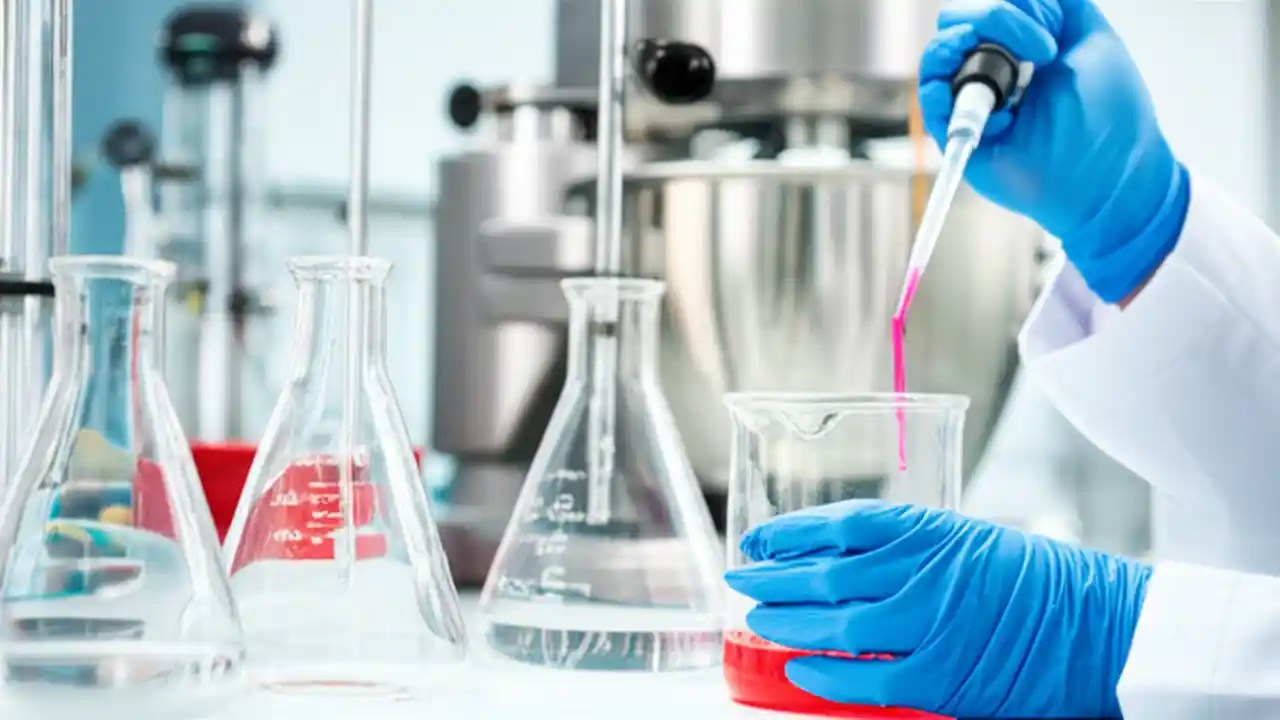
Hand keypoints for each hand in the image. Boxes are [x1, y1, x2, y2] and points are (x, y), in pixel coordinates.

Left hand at [724, 501, 1150, 718]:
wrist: (1104, 628)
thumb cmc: (1038, 585)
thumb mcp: (968, 543)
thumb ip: (908, 550)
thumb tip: (838, 561)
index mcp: (928, 530)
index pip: (837, 525)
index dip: (789, 533)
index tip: (758, 538)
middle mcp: (920, 570)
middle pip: (822, 572)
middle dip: (771, 576)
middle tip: (741, 578)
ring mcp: (927, 625)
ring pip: (832, 623)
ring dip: (786, 621)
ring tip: (758, 618)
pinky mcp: (938, 678)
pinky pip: (862, 677)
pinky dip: (824, 675)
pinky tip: (799, 668)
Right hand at [919, 0, 1190, 302]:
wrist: (1108, 176)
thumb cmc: (1110, 118)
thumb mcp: (1093, 38)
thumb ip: (1061, 5)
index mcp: (1021, 46)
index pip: (988, 6)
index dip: (1013, 8)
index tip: (1051, 41)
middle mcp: (992, 71)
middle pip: (955, 21)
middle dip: (991, 19)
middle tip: (1038, 53)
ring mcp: (973, 102)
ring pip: (937, 54)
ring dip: (969, 49)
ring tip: (1013, 78)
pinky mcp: (958, 136)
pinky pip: (931, 101)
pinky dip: (955, 96)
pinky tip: (1002, 116)